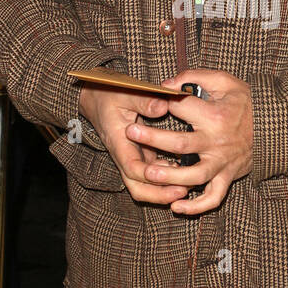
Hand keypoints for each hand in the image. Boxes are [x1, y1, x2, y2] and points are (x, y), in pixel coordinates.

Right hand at [78, 85, 189, 204]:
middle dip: (159, 194)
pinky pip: (153, 175)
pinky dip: (167, 179)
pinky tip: (186, 173)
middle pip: (138, 187)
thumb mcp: (126, 92)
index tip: (172, 175)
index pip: (132, 168)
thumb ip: (144, 100)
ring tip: (189, 186)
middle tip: (183, 191)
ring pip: (146, 185)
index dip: (151, 177)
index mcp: (119, 142)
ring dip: (165, 190)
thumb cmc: (112, 94)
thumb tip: (163, 107)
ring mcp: (134, 157)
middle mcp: (125, 155)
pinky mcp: (142, 156)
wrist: (98, 98)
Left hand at [125, 70, 253, 214]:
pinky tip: (176, 207)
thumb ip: (194, 76)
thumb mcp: (224, 80)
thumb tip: (167, 84)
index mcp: (215, 116)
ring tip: (148, 174)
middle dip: (153, 138)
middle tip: (130, 131)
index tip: (148, 98)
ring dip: (170, 177)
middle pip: (181, 144)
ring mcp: (222, 163)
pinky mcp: (227, 177)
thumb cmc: (245, 102)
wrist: (274, 126)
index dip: (162, 101)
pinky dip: (196, 207)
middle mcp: (217, 142)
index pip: (181, 107)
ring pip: (194, 176)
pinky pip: (213, 198)